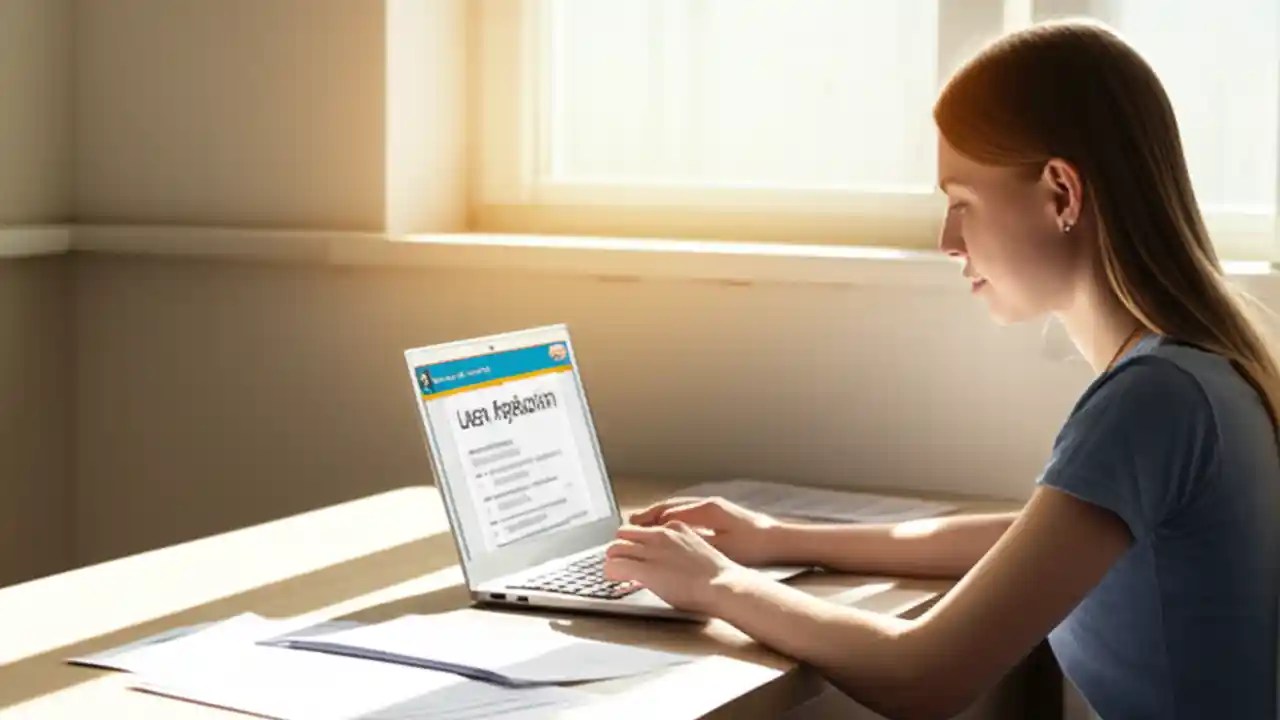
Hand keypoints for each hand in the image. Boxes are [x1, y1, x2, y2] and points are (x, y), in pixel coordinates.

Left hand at [603, 521, 748, 613]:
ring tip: (613, 572)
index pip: (642, 527)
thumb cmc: (716, 575)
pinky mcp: (646, 570)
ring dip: (612, 560)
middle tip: (619, 561)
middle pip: (623, 533)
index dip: (634, 541)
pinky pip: (615, 567)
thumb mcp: (696, 549)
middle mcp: (660, 535)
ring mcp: (652, 551)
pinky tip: (614, 579)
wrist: (723, 585)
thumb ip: (677, 548)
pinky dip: (610, 573)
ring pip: (615, 548)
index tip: (632, 551)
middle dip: (619, 547)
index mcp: (674, 527)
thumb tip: (664, 559)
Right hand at [627, 496, 780, 565]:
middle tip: (631, 523)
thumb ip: (694, 542)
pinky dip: (674, 518)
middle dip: (650, 515)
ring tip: (645, 525)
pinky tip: (670, 528)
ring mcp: (714, 508)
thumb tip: (670, 542)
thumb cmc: (753, 545)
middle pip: (671, 506)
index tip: (632, 528)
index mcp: (706, 510)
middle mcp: (707, 504)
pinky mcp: (719, 515)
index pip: (669, 511)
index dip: (648, 520)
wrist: (778, 539)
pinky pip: (689, 513)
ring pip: (679, 508)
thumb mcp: (721, 546)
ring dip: (661, 515)